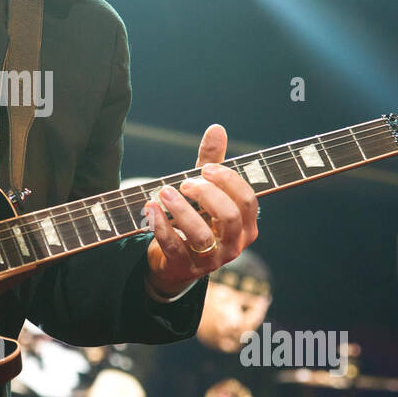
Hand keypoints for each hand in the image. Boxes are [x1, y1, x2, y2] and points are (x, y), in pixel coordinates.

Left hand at [145, 124, 258, 295]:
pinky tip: (150, 207)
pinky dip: (161, 225)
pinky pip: (173, 247)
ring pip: (202, 235)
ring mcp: (210, 260)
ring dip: (182, 209)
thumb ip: (212, 162)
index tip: (206, 169)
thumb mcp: (205, 193)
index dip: (228, 181)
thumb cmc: (196, 220)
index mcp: (245, 226)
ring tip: (165, 191)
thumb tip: (217, 128)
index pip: (247, 201)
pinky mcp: (184, 268)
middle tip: (184, 183)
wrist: (174, 264)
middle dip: (206, 194)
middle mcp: (233, 245)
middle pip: (229, 216)